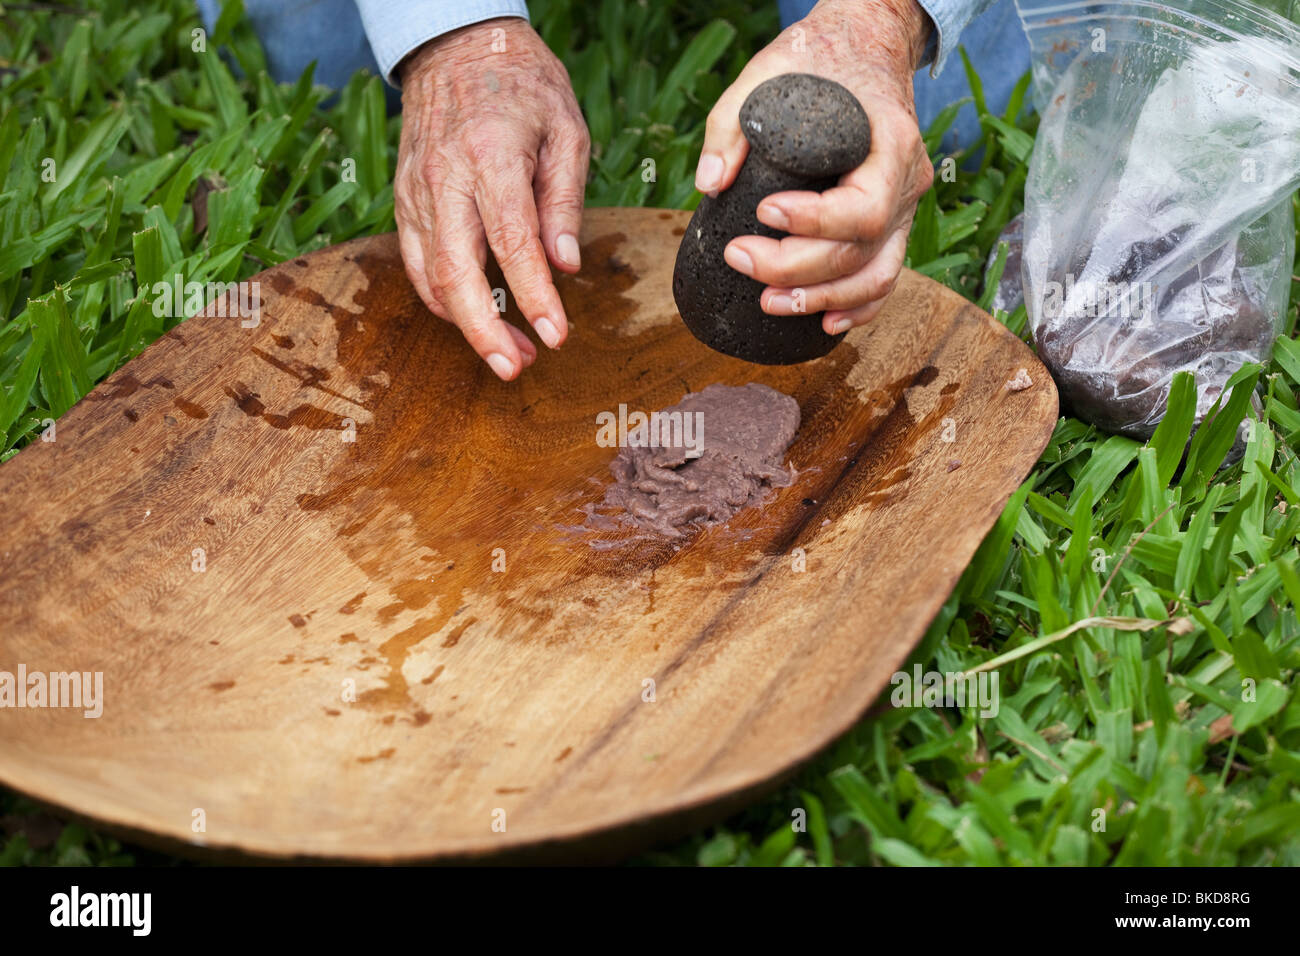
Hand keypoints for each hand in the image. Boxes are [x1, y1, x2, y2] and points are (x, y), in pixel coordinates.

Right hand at [395, 18, 590, 379]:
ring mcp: (417, 193)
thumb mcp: (566, 130)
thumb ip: (564, 200)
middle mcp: (445, 180)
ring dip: (467, 325)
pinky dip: (445, 299)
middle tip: (517, 367)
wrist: (456, 45)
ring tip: (510, 353)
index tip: (555, 337)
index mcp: (491, 158)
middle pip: (456, 274)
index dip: (534, 298)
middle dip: (485, 331)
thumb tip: (566, 265)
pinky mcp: (404, 201)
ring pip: (430, 277)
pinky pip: (419, 264)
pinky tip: (477, 317)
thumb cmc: (522, 85)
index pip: (512, 244)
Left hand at [696, 0, 932, 333]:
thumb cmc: (819, 60)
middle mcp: (906, 182)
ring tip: (767, 302)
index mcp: (890, 142)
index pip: (863, 207)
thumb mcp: (767, 71)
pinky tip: (824, 323)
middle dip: (796, 268)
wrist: (866, 47)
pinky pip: (883, 276)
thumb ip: (731, 124)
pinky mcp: (891, 223)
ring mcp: (903, 208)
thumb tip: (710, 184)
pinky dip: (857, 306)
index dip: (813, 223)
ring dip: (822, 299)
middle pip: (860, 250)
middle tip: (739, 258)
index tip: (764, 213)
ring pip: (877, 274)